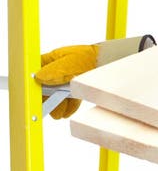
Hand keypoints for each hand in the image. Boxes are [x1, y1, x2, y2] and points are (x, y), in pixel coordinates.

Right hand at [35, 34, 155, 118]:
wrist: (110, 61)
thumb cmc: (91, 57)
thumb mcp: (70, 63)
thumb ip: (54, 70)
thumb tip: (39, 77)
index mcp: (53, 60)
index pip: (36, 74)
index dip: (35, 86)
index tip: (36, 97)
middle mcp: (58, 70)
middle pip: (47, 88)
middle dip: (48, 99)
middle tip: (50, 109)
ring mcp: (67, 79)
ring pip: (57, 96)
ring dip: (58, 105)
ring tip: (59, 113)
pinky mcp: (76, 87)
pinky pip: (68, 99)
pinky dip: (68, 106)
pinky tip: (68, 111)